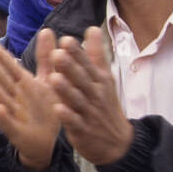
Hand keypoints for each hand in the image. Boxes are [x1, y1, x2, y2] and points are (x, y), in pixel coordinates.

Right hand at [0, 34, 62, 169]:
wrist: (48, 142)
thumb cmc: (45, 109)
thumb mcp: (48, 80)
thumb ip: (46, 57)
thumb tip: (46, 30)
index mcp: (24, 84)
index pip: (11, 68)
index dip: (2, 57)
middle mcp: (16, 97)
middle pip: (4, 82)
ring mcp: (15, 114)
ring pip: (3, 100)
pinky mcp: (18, 132)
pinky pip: (10, 124)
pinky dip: (4, 117)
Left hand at [49, 26, 133, 166]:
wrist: (119, 143)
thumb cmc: (106, 106)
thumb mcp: (105, 79)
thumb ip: (96, 54)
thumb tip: (92, 28)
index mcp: (99, 80)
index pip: (87, 64)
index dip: (77, 53)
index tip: (66, 40)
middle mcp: (95, 94)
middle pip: (82, 79)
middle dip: (70, 66)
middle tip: (57, 54)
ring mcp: (89, 113)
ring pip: (76, 99)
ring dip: (66, 89)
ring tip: (53, 78)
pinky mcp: (83, 130)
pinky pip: (74, 122)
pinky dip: (67, 116)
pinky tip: (57, 108)